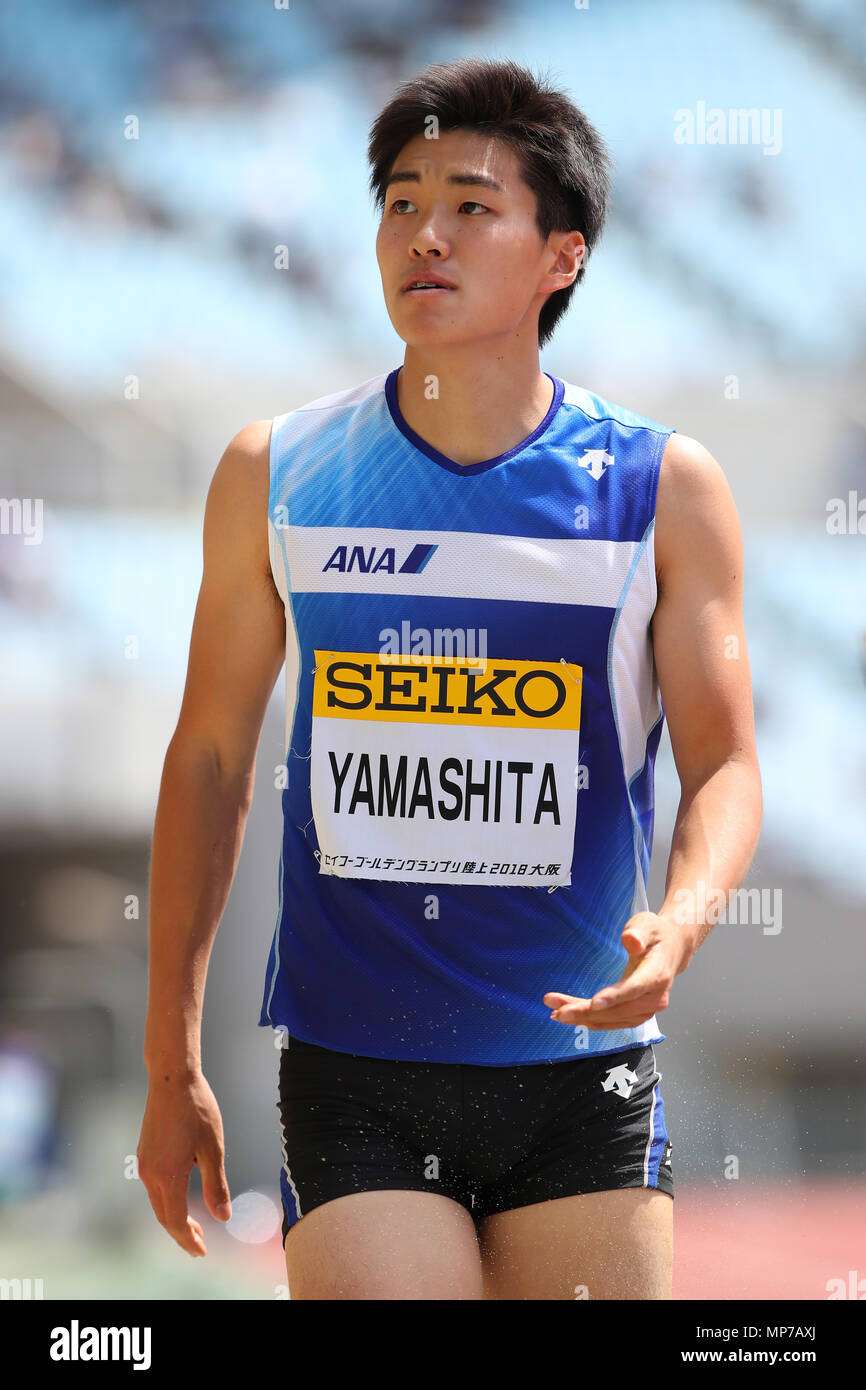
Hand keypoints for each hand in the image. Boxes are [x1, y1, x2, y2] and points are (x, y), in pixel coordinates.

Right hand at [137, 1069, 231, 1256]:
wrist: (171, 1078)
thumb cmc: (197, 1109)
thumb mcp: (214, 1147)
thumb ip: (216, 1184)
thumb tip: (223, 1216)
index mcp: (168, 1175)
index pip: (176, 1221)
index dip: (189, 1239)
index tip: (202, 1251)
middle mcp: (150, 1174)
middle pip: (164, 1217)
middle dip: (181, 1235)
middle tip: (200, 1247)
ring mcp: (144, 1163)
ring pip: (158, 1203)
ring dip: (174, 1219)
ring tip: (195, 1227)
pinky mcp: (144, 1154)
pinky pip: (154, 1188)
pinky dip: (168, 1202)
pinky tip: (183, 1198)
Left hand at [543, 910, 691, 1030]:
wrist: (672, 949)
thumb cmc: (656, 934)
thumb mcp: (647, 924)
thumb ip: (637, 932)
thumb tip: (630, 940)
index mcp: (658, 975)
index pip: (635, 988)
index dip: (615, 997)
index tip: (593, 1003)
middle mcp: (655, 998)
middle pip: (619, 1010)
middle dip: (586, 1011)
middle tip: (558, 1010)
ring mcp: (648, 1010)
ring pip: (613, 1019)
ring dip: (584, 1018)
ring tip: (556, 1012)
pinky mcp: (638, 1014)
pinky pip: (614, 1021)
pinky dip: (592, 1021)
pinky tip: (572, 1017)